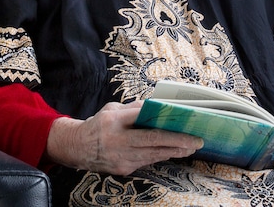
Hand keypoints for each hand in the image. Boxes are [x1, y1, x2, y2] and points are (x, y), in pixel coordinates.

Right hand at [45, 101, 202, 175]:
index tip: (182, 118)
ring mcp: (121, 157)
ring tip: (191, 147)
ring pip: (154, 154)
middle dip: (178, 141)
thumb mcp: (112, 109)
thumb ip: (134, 108)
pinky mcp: (123, 169)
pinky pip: (147, 161)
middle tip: (196, 140)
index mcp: (114, 120)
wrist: (77, 148)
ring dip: (175, 151)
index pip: (143, 117)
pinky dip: (162, 156)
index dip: (164, 118)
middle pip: (153, 140)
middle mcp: (117, 140)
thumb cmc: (99, 125)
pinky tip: (174, 152)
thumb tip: (158, 104)